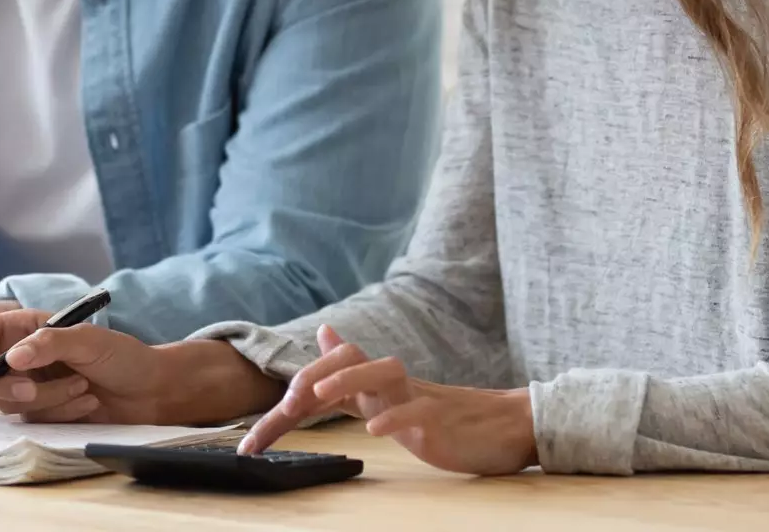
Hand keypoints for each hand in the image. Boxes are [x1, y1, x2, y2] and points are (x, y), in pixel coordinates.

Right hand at [0, 309, 282, 424]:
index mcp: (24, 329)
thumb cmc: (124, 357)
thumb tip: (11, 359)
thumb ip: (50, 343)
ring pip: (8, 403)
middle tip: (32, 387)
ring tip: (83, 388)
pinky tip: (85, 403)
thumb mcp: (90, 340)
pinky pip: (31, 421)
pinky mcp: (40, 414)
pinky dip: (59, 413)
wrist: (150, 393)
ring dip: (46, 399)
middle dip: (8, 385)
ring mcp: (27, 387)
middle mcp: (20, 358)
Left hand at [240, 325, 536, 475]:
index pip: (330, 375)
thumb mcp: (395, 399)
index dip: (294, 395)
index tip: (258, 435)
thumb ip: (358, 374)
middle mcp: (395, 387)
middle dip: (311, 378)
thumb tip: (327, 333)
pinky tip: (374, 431)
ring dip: (348, 379)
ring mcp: (419, 400)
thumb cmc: (451, 418)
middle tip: (285, 404)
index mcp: (380, 388)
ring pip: (383, 373)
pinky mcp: (442, 421)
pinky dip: (394, 419)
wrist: (511, 426)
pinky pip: (417, 412)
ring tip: (319, 397)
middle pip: (350, 361)